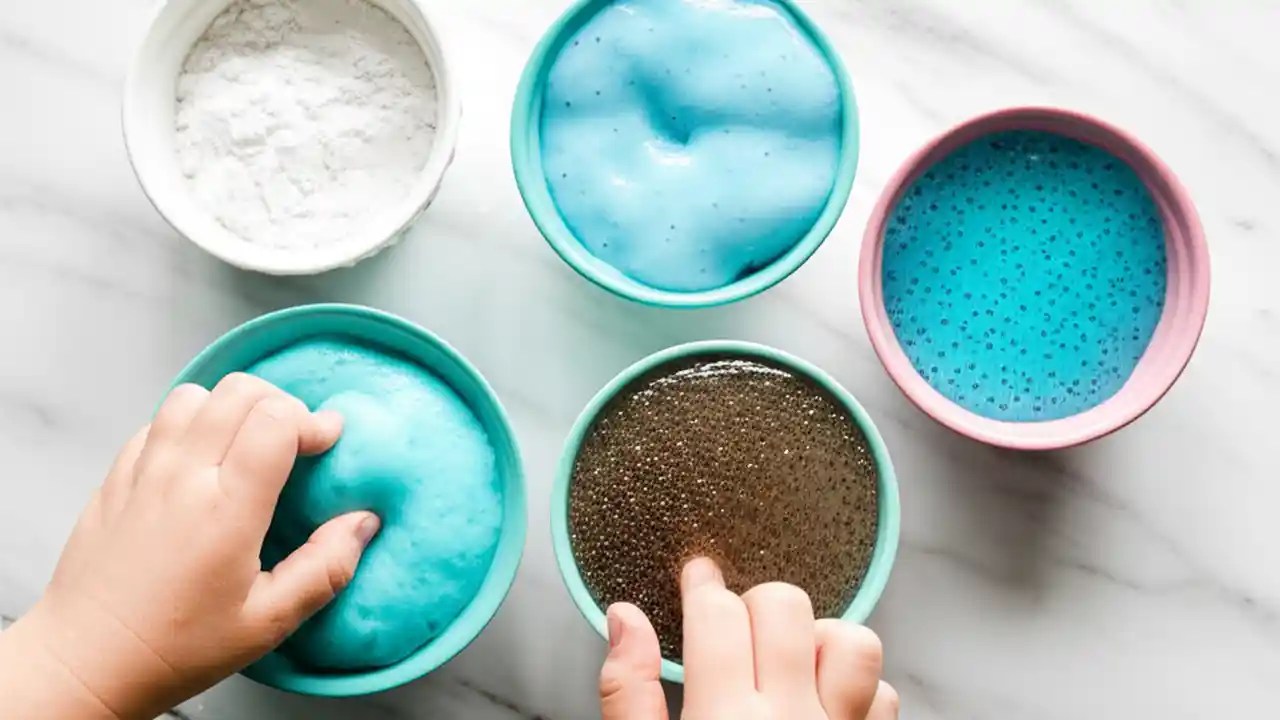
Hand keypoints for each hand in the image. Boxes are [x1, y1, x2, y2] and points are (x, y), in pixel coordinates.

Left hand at [0, 374, 379, 719]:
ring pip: (194, 395)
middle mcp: (181, 479)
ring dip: (230, 406)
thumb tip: (362, 524)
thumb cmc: (173, 648)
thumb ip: (325, 569)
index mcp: (225, 511)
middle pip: (238, 392)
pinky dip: (188, 424)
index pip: (275, 420)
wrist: (85, 662)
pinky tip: (200, 460)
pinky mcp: (116, 478)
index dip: (311, 420)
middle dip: (279, 402)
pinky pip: (156, 423)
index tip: (326, 441)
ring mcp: (143, 473)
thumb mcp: (267, 623)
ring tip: (246, 440)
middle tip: (295, 437)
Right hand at [598, 558, 897, 719]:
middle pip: (785, 607)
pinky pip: (883, 693)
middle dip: (755, 603)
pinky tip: (820, 697)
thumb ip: (628, 693)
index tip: (696, 575)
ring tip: (787, 657)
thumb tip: (624, 618)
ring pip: (853, 641)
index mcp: (724, 717)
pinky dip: (856, 685)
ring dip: (819, 637)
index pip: (718, 614)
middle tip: (733, 625)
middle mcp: (790, 719)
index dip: (702, 584)